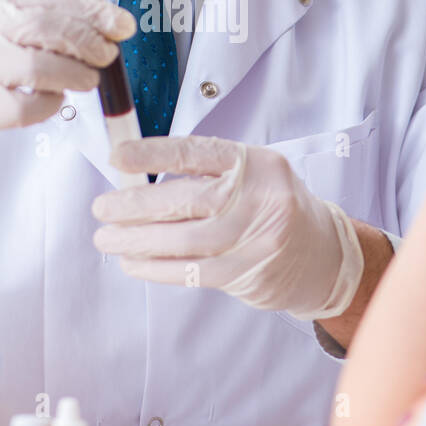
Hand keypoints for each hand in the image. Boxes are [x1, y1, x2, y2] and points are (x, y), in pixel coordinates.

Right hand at [0, 0, 134, 188]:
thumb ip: (29, 26)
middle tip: (108, 54)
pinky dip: (50, 104)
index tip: (120, 23)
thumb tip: (97, 22)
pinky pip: (28, 105)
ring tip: (88, 81)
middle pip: (45, 26)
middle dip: (88, 39)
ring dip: (76, 73)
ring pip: (40, 64)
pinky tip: (52, 102)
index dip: (89, 10)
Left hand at [91, 135, 364, 319]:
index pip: (195, 152)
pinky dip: (155, 267)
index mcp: (255, 162)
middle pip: (184, 199)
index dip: (151, 154)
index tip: (117, 158)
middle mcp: (258, 196)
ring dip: (136, 240)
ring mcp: (255, 237)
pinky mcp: (248, 273)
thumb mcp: (251, 174)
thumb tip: (136, 177)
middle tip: (101, 208)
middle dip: (134, 205)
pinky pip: (191, 271)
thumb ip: (204, 173)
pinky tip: (133, 262)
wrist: (323, 254)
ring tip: (107, 238)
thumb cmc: (273, 207)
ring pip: (182, 240)